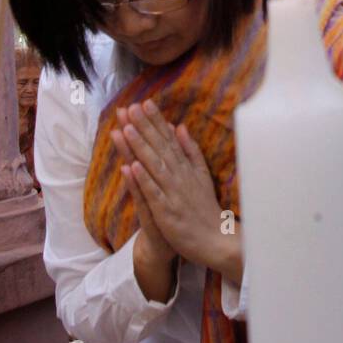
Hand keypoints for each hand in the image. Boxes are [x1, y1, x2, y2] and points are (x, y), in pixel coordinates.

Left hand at [114, 101, 237, 274]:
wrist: (216, 240)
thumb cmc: (205, 208)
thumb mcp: (201, 174)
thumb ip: (190, 150)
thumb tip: (179, 126)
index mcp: (186, 167)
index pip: (169, 140)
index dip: (156, 121)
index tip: (144, 102)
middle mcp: (180, 177)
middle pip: (160, 148)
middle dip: (144, 127)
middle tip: (130, 107)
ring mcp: (173, 194)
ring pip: (155, 166)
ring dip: (141, 147)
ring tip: (126, 128)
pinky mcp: (167, 212)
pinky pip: (153, 194)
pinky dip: (143, 180)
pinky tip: (131, 166)